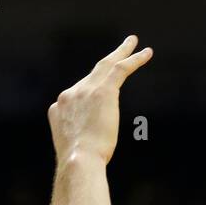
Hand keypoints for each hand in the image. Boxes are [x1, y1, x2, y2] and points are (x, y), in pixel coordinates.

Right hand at [48, 35, 152, 163]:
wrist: (79, 160)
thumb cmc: (80, 162)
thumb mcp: (76, 146)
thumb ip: (80, 136)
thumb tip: (87, 143)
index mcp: (59, 108)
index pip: (78, 94)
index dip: (92, 95)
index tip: (103, 103)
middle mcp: (70, 94)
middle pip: (92, 72)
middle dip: (107, 59)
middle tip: (121, 48)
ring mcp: (84, 91)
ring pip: (107, 65)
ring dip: (122, 52)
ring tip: (134, 42)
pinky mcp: (103, 91)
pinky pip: (120, 69)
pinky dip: (133, 60)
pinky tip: (146, 53)